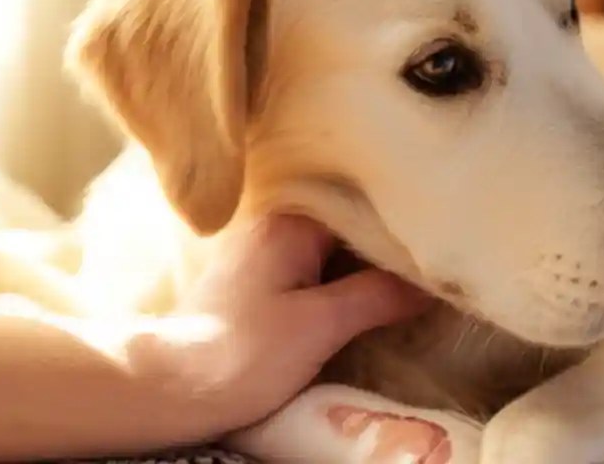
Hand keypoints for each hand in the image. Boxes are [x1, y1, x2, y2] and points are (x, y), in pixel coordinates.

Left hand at [139, 214, 430, 438]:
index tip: (433, 256)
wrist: (169, 388)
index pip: (363, 215)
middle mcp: (270, 224)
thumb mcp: (323, 325)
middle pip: (344, 231)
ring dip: (354, 271)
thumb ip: (379, 296)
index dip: (400, 238)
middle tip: (423, 273)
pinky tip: (349, 302)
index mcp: (291, 222)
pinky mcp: (247, 281)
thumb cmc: (245, 353)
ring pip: (324, 252)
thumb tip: (429, 284)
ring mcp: (256, 252)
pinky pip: (304, 270)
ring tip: (394, 289)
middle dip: (379, 253)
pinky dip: (329, 283)